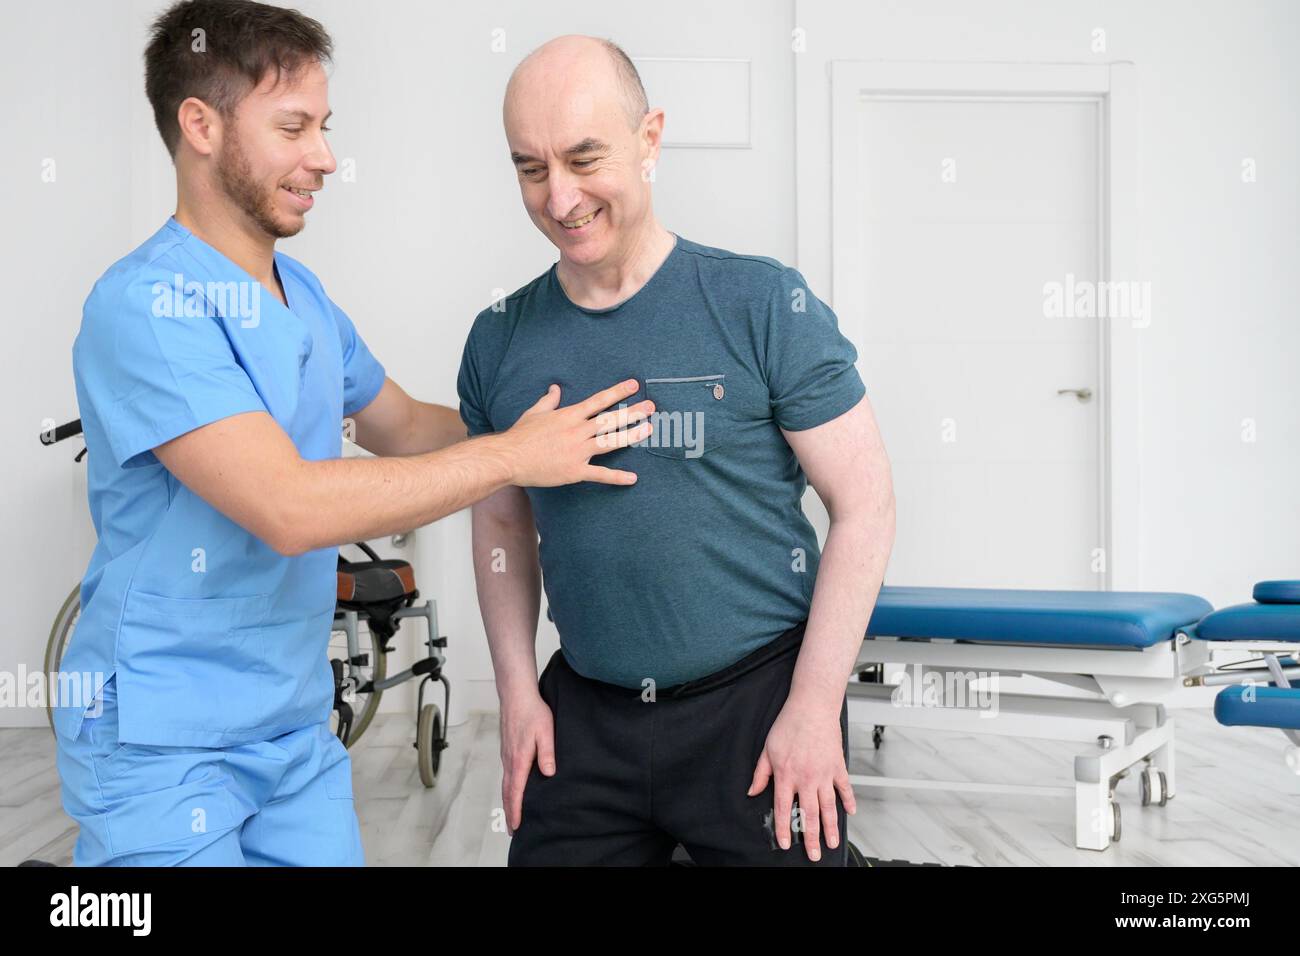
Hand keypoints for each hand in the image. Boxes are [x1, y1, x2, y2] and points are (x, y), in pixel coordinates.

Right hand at [499, 688, 555, 833]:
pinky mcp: (507, 750)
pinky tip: (513, 790)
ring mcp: (506, 755)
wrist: (516, 695)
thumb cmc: (533, 712)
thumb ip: (547, 753)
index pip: (516, 791)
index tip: (516, 826)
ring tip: (512, 815)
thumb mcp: (546, 731)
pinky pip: (507, 775)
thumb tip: (548, 773)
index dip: (516, 810)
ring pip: (505, 784)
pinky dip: (508, 788)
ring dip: (508, 801)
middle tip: (512, 829)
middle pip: (507, 792)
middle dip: (509, 812)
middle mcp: (509, 760)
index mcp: (519, 760)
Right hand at [501, 379, 653, 487]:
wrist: (509, 457)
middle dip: (633, 412)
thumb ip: (549, 401)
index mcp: (569, 416)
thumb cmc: (520, 435)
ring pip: (610, 442)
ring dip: (631, 435)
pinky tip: (633, 478)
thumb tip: (555, 388)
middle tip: (652, 407)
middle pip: (610, 419)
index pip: (598, 401)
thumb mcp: (535, 412)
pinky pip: (599, 474)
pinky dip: (617, 477)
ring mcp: (578, 451)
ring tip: (649, 430)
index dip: (618, 392)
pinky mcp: (575, 471)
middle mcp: (577, 431)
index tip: (634, 385)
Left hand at [748, 699, 855, 860]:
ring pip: (828, 807)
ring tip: (833, 843)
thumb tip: (753, 792)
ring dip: (831, 827)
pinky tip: (850, 813)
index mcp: (786, 775)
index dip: (784, 829)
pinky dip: (848, 801)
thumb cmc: (788, 725)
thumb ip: (760, 773)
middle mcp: (806, 778)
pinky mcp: (837, 766)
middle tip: (815, 854)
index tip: (786, 843)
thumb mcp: (767, 749)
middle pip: (809, 815)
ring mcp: (824, 774)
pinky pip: (844, 788)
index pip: (784, 809)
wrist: (812, 707)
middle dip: (811, 838)